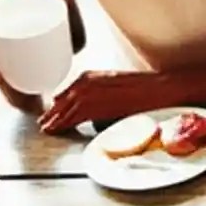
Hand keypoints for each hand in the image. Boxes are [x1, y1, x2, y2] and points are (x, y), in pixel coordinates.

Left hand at [38, 70, 174, 132]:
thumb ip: (102, 93)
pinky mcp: (93, 108)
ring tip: (48, 129)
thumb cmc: (147, 89)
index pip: (67, 92)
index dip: (59, 104)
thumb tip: (96, 108)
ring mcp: (87, 94)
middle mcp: (85, 83)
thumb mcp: (118, 85)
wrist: (161, 90)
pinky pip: (71, 118)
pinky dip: (61, 125)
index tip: (53, 112)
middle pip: (61, 101)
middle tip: (45, 123)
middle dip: (52, 113)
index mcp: (90, 76)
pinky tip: (55, 130)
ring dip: (54, 120)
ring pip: (63, 110)